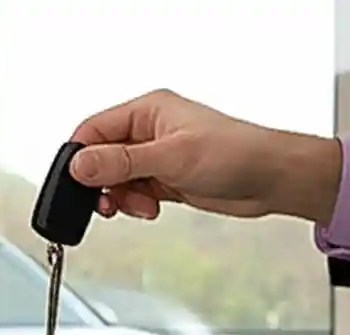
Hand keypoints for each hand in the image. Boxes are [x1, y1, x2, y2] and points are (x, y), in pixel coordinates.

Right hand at [68, 88, 342, 224]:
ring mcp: (158, 155)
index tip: (77, 183)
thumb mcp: (171, 158)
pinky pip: (135, 191)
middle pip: (102, 156)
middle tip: (105, 202)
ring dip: (121, 197)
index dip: (81, 157)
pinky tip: (151, 208)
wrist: (271, 179)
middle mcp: (150, 131)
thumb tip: (81, 165)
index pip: (94, 129)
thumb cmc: (236, 153)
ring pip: (117, 178)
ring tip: (139, 205)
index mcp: (148, 111)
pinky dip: (136, 204)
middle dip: (101, 182)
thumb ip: (122, 163)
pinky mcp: (167, 178)